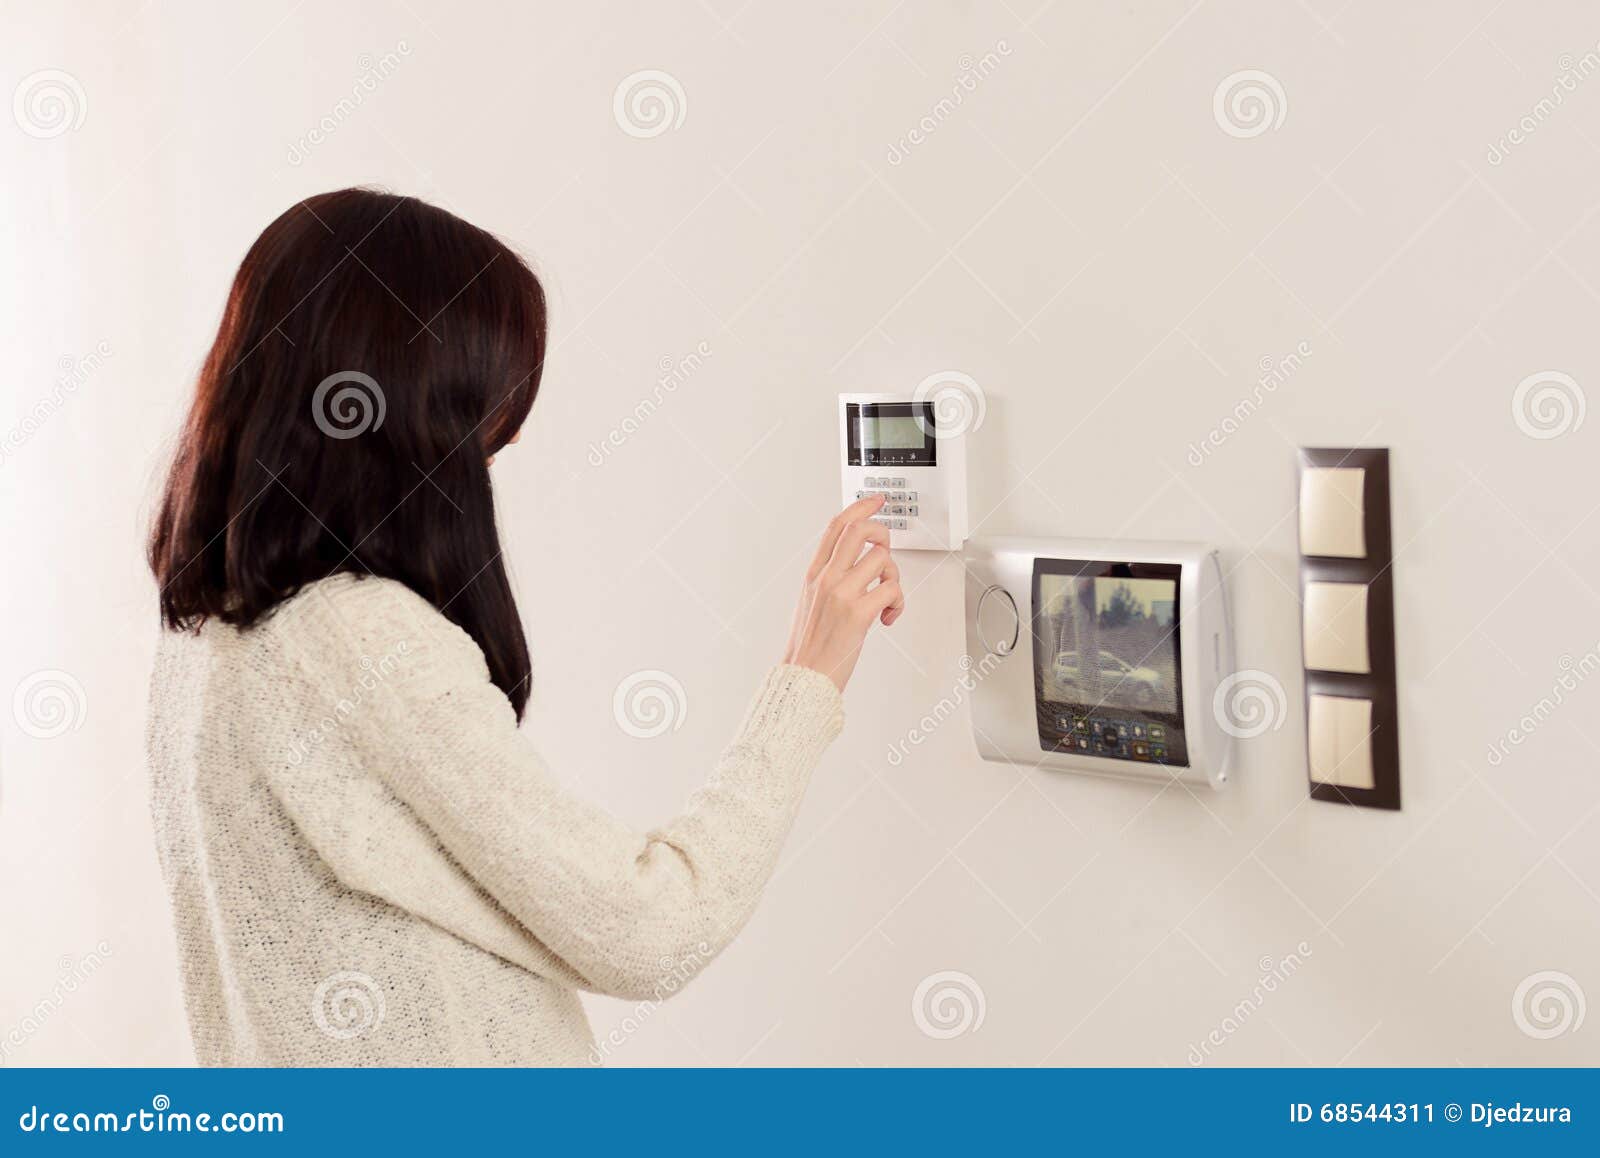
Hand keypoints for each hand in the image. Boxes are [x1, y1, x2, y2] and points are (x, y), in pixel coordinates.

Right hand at [783, 496, 905, 691]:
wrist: (804, 677)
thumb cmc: (810, 646)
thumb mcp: (810, 602)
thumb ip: (829, 579)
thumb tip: (853, 562)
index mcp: (814, 574)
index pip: (836, 526)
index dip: (859, 508)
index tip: (875, 501)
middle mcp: (826, 579)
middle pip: (859, 531)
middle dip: (882, 533)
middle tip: (886, 551)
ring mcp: (842, 594)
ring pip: (882, 559)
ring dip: (894, 577)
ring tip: (887, 596)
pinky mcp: (859, 613)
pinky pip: (892, 590)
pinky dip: (898, 603)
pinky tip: (888, 617)